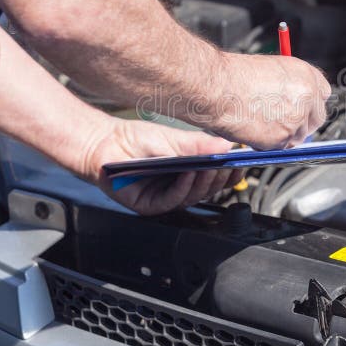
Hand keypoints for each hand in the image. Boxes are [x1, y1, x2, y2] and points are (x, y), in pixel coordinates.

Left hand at [82, 117, 242, 214]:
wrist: (104, 143)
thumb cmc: (135, 140)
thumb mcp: (174, 138)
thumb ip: (200, 144)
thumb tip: (228, 144)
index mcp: (187, 174)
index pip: (215, 179)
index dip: (230, 174)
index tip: (241, 164)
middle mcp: (178, 189)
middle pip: (208, 190)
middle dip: (220, 178)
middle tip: (228, 165)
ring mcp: (164, 199)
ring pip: (193, 197)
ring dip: (204, 182)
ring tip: (211, 167)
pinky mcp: (149, 206)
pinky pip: (172, 200)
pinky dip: (183, 187)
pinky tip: (189, 173)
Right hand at [210, 53, 331, 149]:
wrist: (219, 89)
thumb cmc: (235, 77)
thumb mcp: (271, 70)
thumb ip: (288, 85)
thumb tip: (291, 97)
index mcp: (305, 76)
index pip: (322, 94)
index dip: (310, 103)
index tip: (303, 108)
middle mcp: (306, 97)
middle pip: (317, 118)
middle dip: (303, 123)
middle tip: (285, 122)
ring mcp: (296, 119)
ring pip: (299, 137)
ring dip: (285, 135)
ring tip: (262, 123)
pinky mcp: (283, 138)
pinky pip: (282, 147)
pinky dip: (270, 144)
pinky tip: (255, 129)